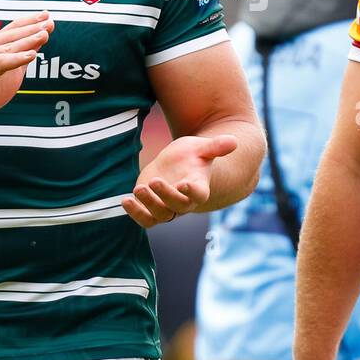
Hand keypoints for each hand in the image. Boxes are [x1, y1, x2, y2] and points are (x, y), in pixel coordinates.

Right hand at [0, 12, 53, 126]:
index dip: (30, 21)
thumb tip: (40, 38)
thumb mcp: (10, 69)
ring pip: (8, 47)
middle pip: (12, 35)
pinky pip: (0, 63)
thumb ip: (23, 53)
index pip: (13, 29)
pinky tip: (31, 56)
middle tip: (49, 22)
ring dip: (27, 40)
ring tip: (44, 35)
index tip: (47, 15)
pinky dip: (16, 59)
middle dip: (32, 28)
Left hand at [121, 134, 237, 227]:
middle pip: (177, 206)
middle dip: (165, 195)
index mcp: (199, 186)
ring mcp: (167, 207)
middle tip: (154, 181)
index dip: (192, 192)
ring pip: (160, 214)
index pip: (199, 195)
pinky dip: (135, 213)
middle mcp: (184, 201)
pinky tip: (126, 200)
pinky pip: (145, 219)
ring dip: (148, 204)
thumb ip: (216, 146)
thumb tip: (233, 141)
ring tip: (138, 190)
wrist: (179, 166)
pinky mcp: (151, 208)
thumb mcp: (202, 148)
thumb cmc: (192, 157)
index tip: (185, 184)